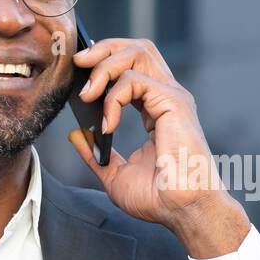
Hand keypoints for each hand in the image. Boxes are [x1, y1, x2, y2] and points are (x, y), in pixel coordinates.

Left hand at [68, 37, 248, 257]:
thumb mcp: (115, 174)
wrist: (182, 211)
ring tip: (88, 94)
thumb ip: (96, 153)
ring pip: (137, 53)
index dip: (105, 60)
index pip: (133, 66)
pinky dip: (112, 98)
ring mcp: (172, 97)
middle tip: (79, 63)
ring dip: (104, 67)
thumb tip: (76, 134)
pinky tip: (107, 124)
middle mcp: (167, 97)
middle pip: (138, 48)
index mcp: (156, 109)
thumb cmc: (159, 198)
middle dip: (104, 48)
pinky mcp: (173, 103)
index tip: (79, 72)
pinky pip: (134, 81)